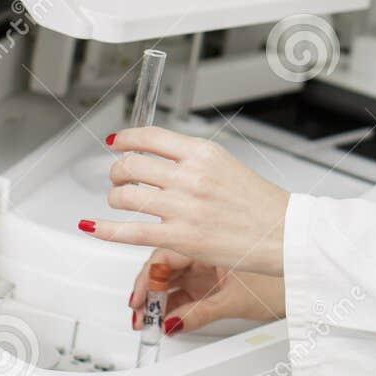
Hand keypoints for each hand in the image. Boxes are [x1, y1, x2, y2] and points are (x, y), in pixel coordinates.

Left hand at [80, 127, 291, 275]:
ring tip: (119, 201)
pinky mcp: (180, 238)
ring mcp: (183, 207)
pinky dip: (105, 229)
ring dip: (115, 198)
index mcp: (203, 153)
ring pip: (126, 196)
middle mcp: (190, 176)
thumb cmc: (262, 203)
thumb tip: (160, 158)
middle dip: (118, 171)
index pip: (149, 137)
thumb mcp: (227, 165)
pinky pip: (130, 231)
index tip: (117, 142)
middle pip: (132, 165)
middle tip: (118, 177)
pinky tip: (92, 226)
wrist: (283, 233)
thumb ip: (193, 161)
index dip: (125, 138)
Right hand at [127, 248, 286, 334]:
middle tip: (138, 312)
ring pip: (175, 271)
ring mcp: (212, 257)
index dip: (146, 281)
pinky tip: (167, 313)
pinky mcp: (218, 269)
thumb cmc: (281, 277)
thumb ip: (199, 313)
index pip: (165, 255)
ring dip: (159, 293)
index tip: (138, 301)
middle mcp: (208, 244)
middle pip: (165, 262)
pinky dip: (176, 296)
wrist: (306, 271)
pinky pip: (189, 280)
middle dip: (148, 288)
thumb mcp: (235, 300)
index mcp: (210, 240)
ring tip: (147, 316)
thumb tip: (172, 323)